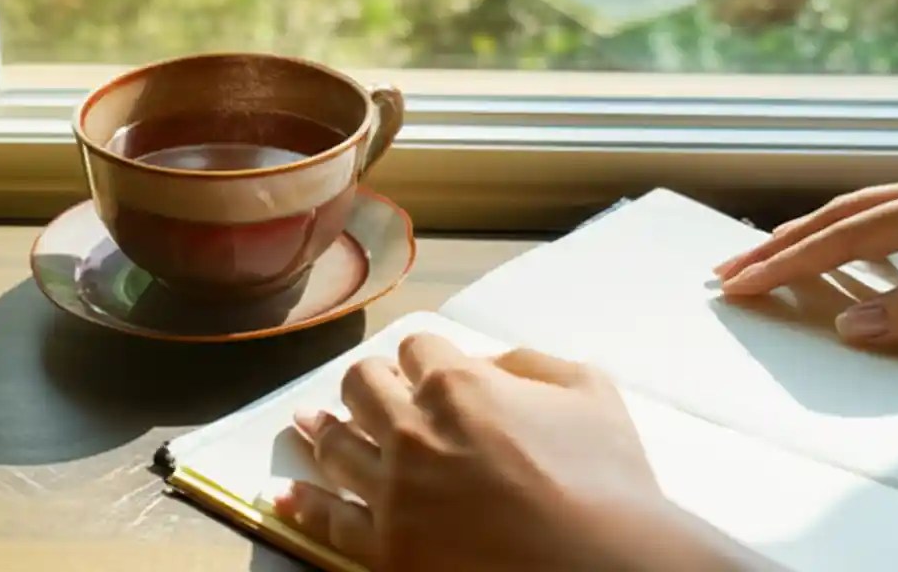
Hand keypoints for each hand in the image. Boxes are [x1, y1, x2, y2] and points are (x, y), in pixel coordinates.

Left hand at [272, 334, 770, 570]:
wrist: (605, 565)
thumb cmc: (608, 479)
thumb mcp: (590, 389)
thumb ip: (532, 363)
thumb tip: (491, 363)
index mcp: (460, 385)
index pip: (417, 348)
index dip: (424, 355)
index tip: (428, 366)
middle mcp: (413, 431)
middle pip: (362, 386)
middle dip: (369, 382)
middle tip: (371, 390)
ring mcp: (393, 494)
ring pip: (335, 446)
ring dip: (324, 428)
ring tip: (309, 423)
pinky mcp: (386, 550)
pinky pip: (328, 521)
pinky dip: (304, 503)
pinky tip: (289, 495)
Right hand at [716, 165, 897, 344]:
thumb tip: (849, 325)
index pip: (846, 238)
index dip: (789, 263)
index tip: (742, 284)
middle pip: (840, 214)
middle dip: (780, 244)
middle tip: (727, 270)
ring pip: (859, 209)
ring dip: (809, 234)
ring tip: (763, 257)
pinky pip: (885, 215)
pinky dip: (845, 232)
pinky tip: (838, 249)